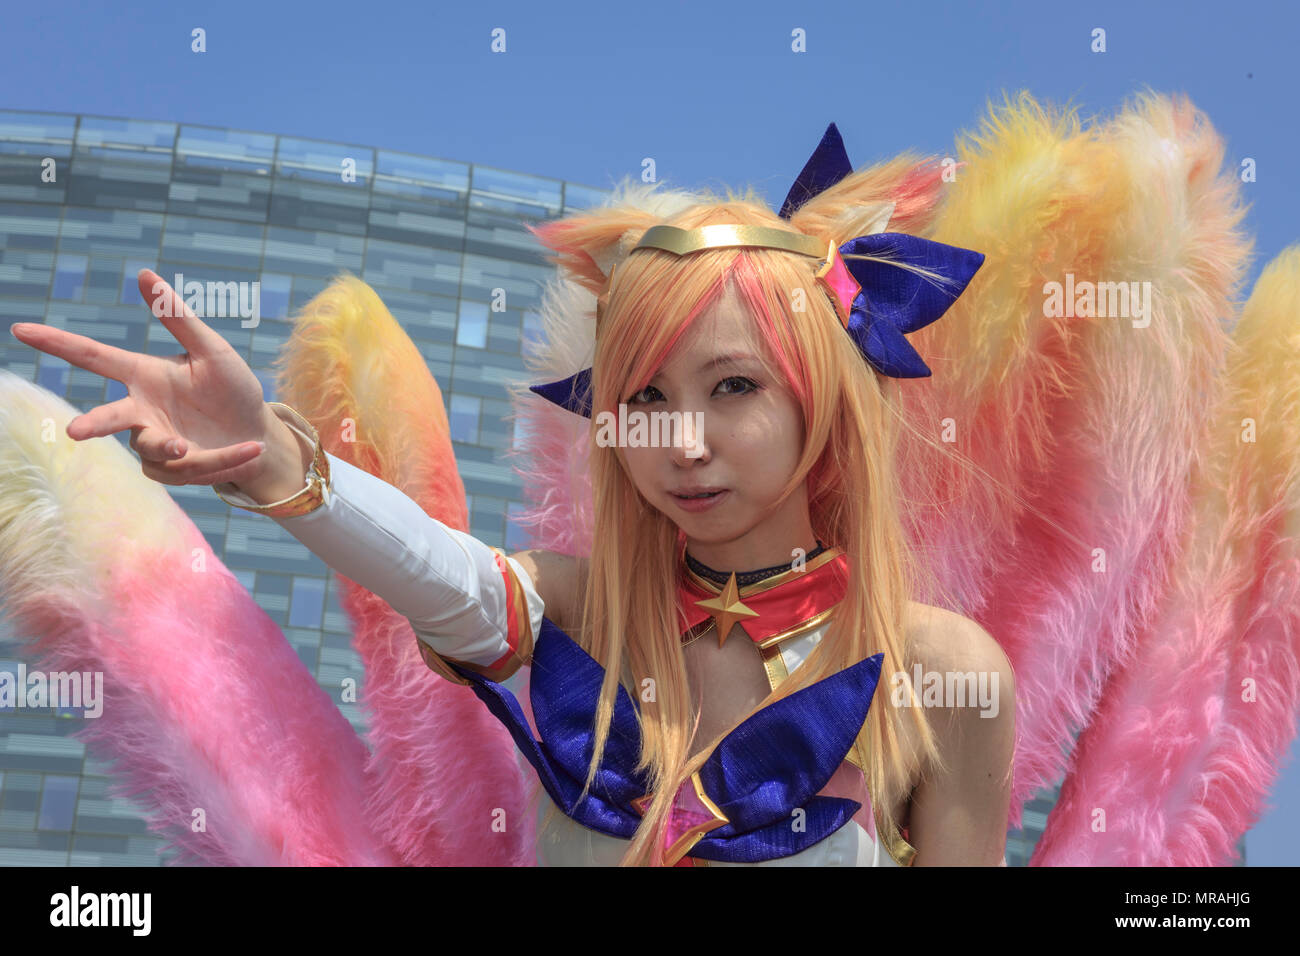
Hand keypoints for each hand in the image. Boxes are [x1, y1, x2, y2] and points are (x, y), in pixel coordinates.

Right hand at [10, 268, 275, 486]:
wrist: (259, 431)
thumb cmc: (233, 387)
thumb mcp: (212, 350)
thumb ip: (177, 317)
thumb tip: (143, 273)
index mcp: (144, 375)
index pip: (94, 356)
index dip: (57, 343)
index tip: (21, 329)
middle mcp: (142, 409)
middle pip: (109, 417)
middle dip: (93, 424)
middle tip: (75, 431)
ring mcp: (154, 441)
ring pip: (151, 449)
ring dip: (171, 449)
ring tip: (188, 445)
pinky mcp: (173, 468)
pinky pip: (182, 469)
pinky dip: (217, 460)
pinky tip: (247, 450)